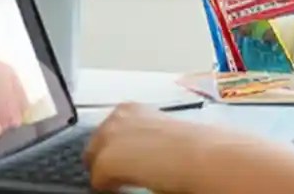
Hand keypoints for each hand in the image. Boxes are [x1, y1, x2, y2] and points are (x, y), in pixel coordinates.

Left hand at [84, 103, 213, 192]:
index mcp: (130, 109)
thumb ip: (144, 135)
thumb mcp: (162, 131)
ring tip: (128, 180)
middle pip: (95, 144)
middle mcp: (114, 118)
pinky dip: (111, 187)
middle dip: (105, 158)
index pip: (107, 130)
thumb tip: (140, 152)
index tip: (124, 159)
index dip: (115, 148)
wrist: (200, 156)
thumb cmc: (194, 145)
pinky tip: (130, 187)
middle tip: (123, 175)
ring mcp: (107, 139)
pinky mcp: (106, 162)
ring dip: (106, 171)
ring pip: (93, 161)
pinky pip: (97, 181)